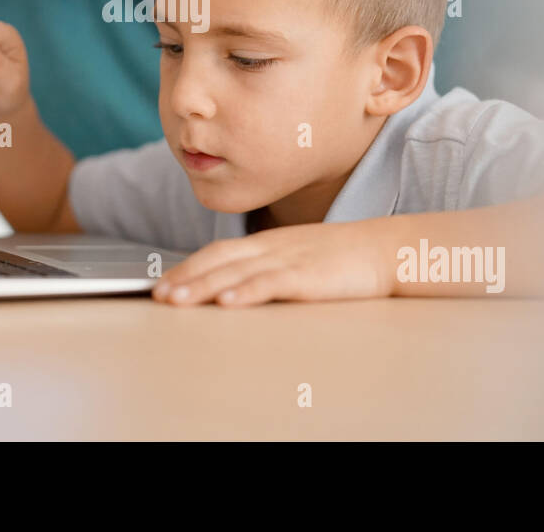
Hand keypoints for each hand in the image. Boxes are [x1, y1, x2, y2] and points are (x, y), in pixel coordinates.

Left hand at [151, 220, 396, 306]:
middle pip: (218, 260)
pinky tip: (228, 302)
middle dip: (185, 278)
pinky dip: (247, 291)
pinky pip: (272, 283)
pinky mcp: (310, 275)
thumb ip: (268, 267)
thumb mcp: (297, 257)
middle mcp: (272, 247)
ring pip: (237, 272)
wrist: (386, 248)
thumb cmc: (343, 257)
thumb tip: (237, 286)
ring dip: (203, 286)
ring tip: (177, 300)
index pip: (218, 252)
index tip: (163, 284)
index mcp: (268, 243)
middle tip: (157, 295)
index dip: (188, 267)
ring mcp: (290, 259)